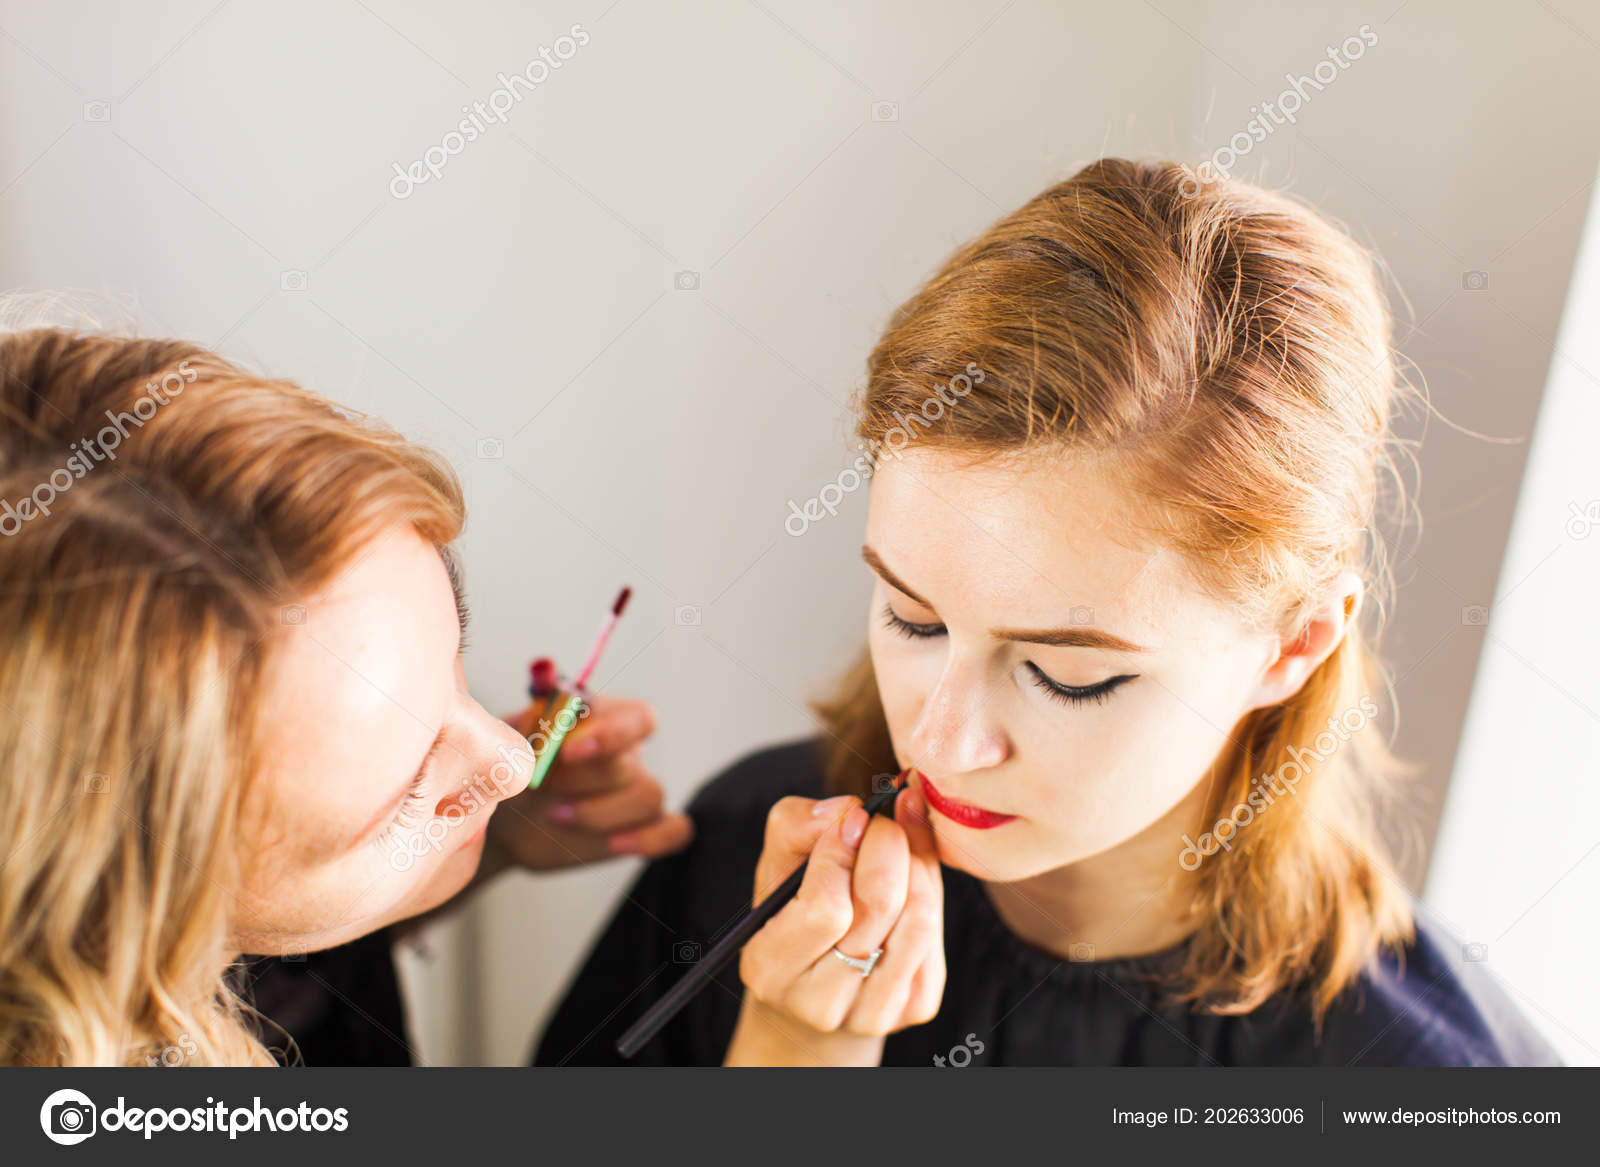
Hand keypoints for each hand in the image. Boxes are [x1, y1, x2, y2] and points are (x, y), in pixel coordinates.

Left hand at [486, 692, 691, 870]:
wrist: (507, 820)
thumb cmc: (512, 771)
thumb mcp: (509, 742)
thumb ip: (526, 724)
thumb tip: (540, 707)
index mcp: (604, 720)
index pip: (639, 717)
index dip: (613, 734)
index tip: (567, 752)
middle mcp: (628, 754)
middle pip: (630, 762)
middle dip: (581, 779)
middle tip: (540, 785)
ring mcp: (636, 793)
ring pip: (650, 795)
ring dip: (600, 811)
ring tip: (555, 817)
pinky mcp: (640, 828)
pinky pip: (675, 831)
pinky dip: (650, 838)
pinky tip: (614, 843)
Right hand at [724, 781, 944, 1065]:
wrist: (812, 991)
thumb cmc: (790, 915)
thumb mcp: (775, 867)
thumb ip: (797, 826)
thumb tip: (849, 810)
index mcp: (770, 969)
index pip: (825, 906)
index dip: (841, 851)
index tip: (848, 820)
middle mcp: (821, 1004)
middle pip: (880, 905)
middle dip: (886, 844)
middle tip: (879, 822)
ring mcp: (874, 1012)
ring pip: (918, 916)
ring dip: (915, 863)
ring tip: (897, 844)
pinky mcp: (917, 1006)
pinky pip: (937, 931)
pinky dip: (929, 888)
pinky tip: (910, 876)